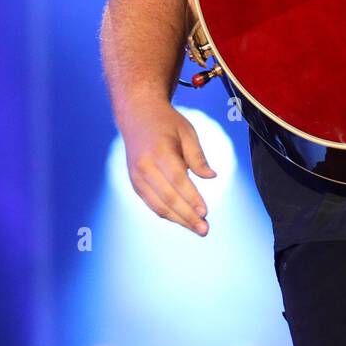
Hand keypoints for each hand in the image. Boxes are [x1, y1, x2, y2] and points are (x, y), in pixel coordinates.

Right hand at [119, 99, 216, 234]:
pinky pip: (151, 203)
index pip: (178, 181)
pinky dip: (167, 213)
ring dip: (178, 220)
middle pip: (168, 198)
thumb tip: (211, 177)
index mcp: (159, 152)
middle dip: (187, 216)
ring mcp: (136, 177)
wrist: (137, 116)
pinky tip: (182, 219)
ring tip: (197, 229)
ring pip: (158, 205)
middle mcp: (144, 167)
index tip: (206, 212)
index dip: (191, 199)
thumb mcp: (187, 132)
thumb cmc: (168, 123)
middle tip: (205, 229)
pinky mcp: (134, 183)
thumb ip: (198, 156)